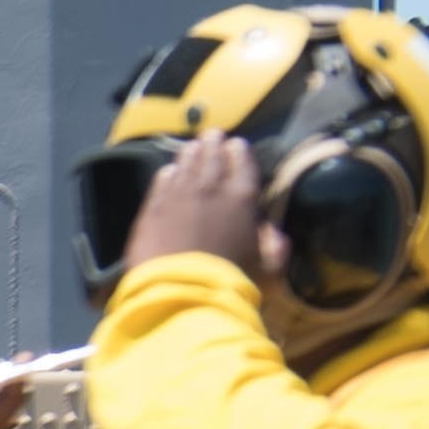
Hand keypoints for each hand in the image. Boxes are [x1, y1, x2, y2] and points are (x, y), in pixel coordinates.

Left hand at [122, 129, 269, 287]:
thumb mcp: (267, 266)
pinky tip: (168, 171)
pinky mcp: (152, 210)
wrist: (181, 292)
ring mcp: (179, 196)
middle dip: (213, 144)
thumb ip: (274, 245)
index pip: (242, 163)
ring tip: (191, 147)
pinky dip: (167, 175)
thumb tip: (276, 234)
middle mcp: (210, 188)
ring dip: (190, 154)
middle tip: (211, 136)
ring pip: (185, 165)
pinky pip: (161, 184)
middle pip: (211, 157)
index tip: (235, 145)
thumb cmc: (231, 280)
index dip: (238, 152)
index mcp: (242, 196)